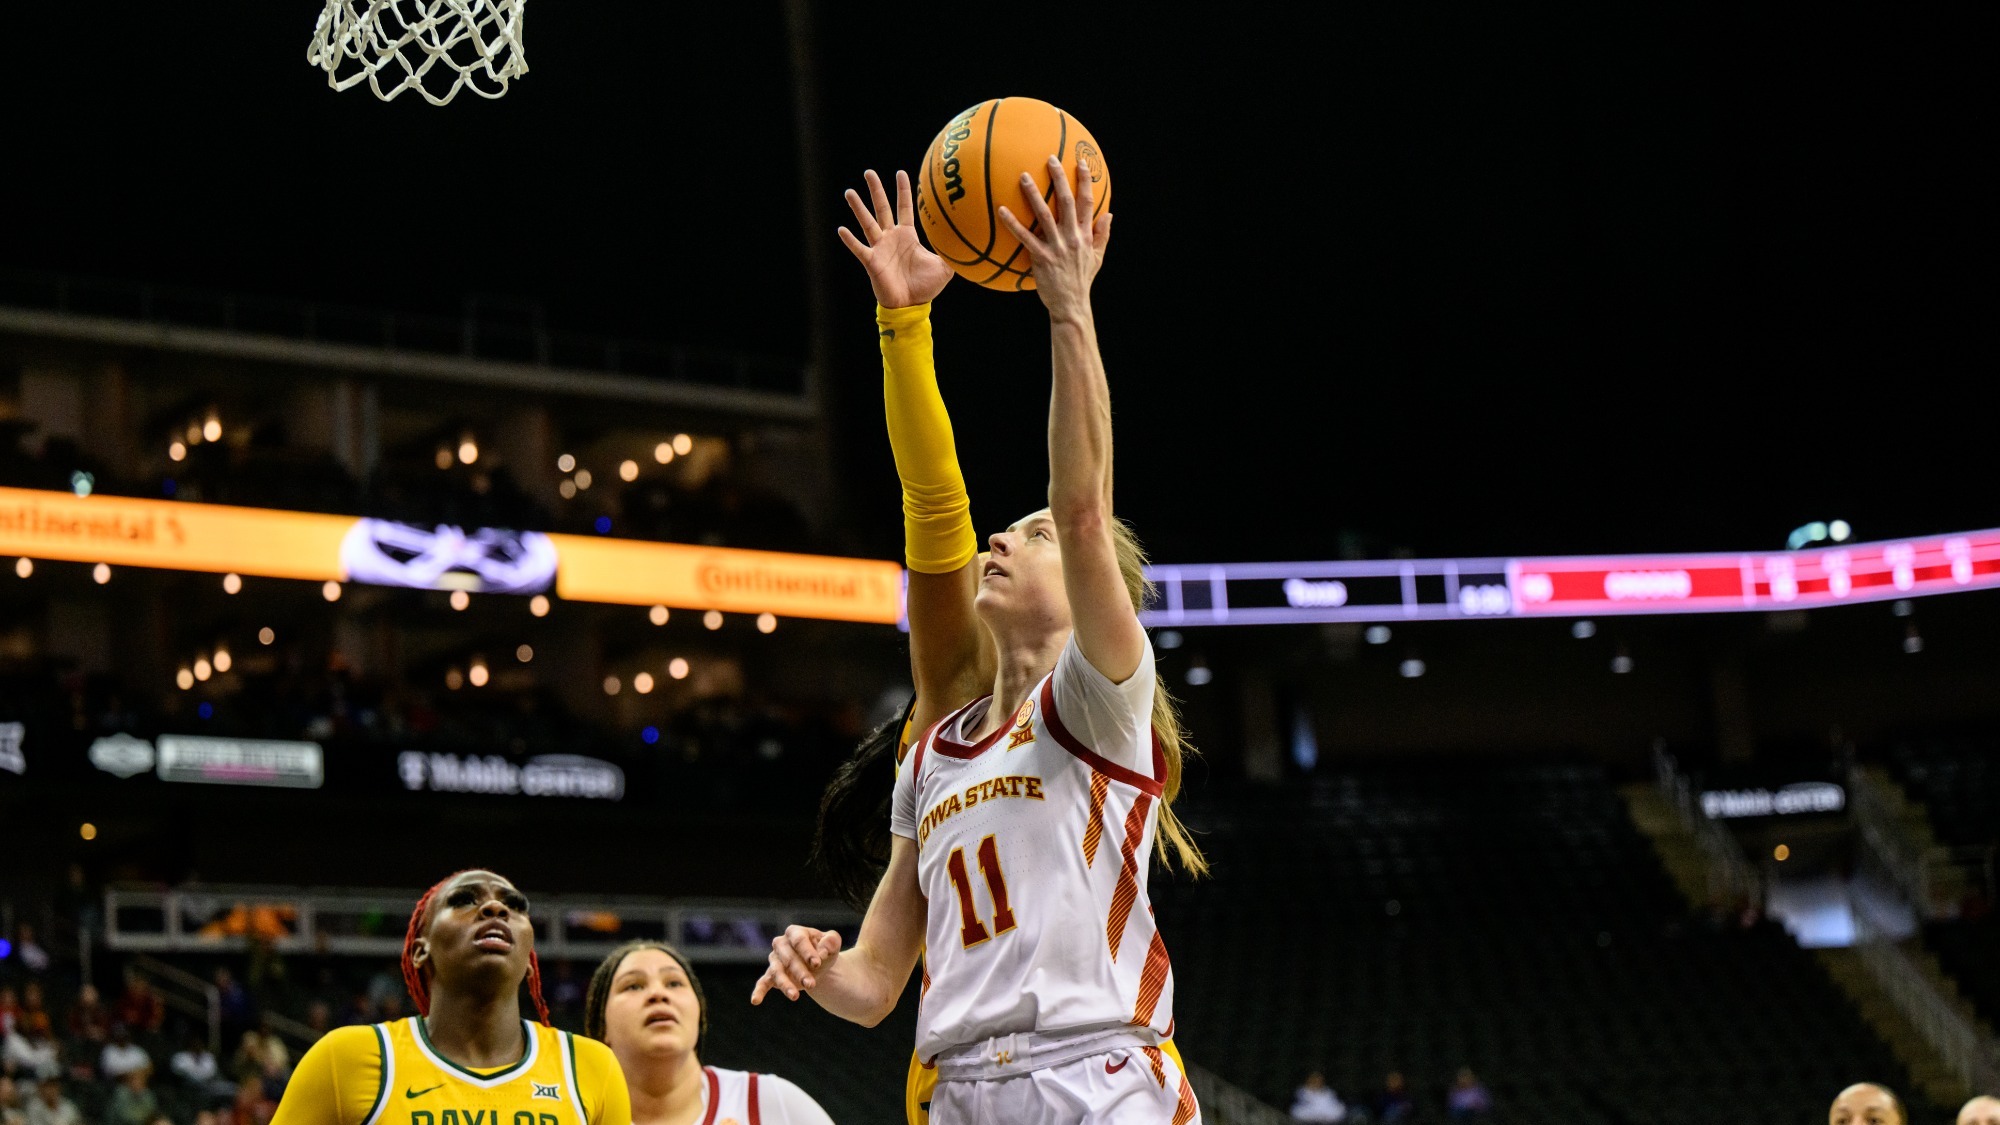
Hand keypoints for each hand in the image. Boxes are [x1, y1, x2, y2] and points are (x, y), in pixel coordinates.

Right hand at [749, 925, 843, 1003]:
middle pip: (788, 958)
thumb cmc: (824, 950)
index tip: (817, 963)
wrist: (818, 965)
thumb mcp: (832, 943)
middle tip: (811, 984)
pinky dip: (759, 991)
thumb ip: (831, 942)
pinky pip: (763, 983)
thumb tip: (822, 952)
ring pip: (777, 972)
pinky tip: (755, 1001)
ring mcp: (774, 960)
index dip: (807, 952)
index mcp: (795, 933)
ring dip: (786, 984)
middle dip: (800, 971)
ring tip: (795, 996)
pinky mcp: (771, 976)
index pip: (799, 940)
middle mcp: (781, 944)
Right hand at [838, 170, 953, 308]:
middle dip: (876, 190)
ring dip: (858, 208)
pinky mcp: (871, 262)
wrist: (911, 306)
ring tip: (849, 192)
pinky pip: (859, 249)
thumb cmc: (925, 287)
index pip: (904, 207)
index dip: (902, 191)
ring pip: (867, 223)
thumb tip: (971, 241)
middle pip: (882, 208)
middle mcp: (891, 238)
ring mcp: (880, 249)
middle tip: (869, 172)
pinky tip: (841, 229)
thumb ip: (953, 253)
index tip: (900, 172)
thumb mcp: (944, 267)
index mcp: (907, 235)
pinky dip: (850, 240)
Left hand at [997, 155, 1111, 322]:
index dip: (1085, 181)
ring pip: (1044, 215)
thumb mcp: (1098, 257)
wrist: (1071, 304)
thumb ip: (1103, 234)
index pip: (1087, 202)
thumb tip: (1109, 214)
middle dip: (1059, 178)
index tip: (1081, 163)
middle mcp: (1072, 237)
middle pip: (1066, 201)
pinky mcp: (1041, 258)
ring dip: (1033, 194)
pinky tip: (1001, 210)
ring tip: (1023, 177)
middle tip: (1050, 159)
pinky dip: (1013, 223)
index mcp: (1085, 234)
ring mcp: (1056, 247)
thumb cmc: (1082, 280)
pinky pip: (1025, 237)